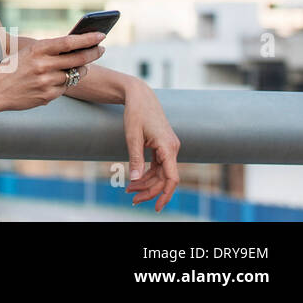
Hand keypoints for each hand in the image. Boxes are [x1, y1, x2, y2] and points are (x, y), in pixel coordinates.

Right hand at [0, 32, 105, 113]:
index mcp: (37, 49)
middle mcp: (43, 65)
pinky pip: (65, 88)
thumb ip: (49, 51)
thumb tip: (76, 47)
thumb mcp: (27, 53)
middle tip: (101, 49)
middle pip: (78, 58)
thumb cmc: (11, 68)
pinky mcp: (47, 96)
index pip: (69, 42)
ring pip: (74, 75)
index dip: (88, 38)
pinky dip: (65, 83)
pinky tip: (58, 80)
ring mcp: (46, 82)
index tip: (101, 35)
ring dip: (80, 70)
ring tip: (80, 66)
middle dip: (94, 53)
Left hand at [123, 81, 180, 212]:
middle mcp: (173, 149)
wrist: (140, 95)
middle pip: (165, 178)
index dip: (165, 195)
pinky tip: (136, 179)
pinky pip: (159, 165)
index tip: (156, 207)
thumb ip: (135, 158)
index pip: (172, 178)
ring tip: (130, 190)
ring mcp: (169, 148)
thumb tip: (134, 179)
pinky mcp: (164, 146)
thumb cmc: (136, 113)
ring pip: (161, 173)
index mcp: (168, 147)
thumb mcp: (132, 136)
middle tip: (132, 198)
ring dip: (147, 183)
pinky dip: (148, 173)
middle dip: (149, 190)